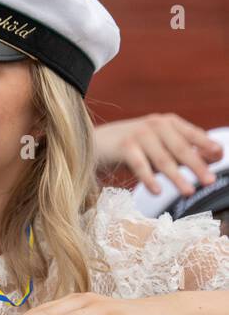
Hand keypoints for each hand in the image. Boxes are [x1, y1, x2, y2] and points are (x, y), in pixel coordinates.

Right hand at [93, 114, 223, 196]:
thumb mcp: (162, 146)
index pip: (193, 134)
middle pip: (181, 148)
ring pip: (163, 159)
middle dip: (197, 165)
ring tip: (188, 192)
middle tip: (209, 181)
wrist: (98, 142)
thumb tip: (216, 157)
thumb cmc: (135, 147)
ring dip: (177, 177)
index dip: (207, 145)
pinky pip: (140, 165)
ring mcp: (139, 134)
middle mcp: (155, 125)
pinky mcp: (124, 146)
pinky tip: (157, 191)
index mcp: (169, 123)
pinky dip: (149, 179)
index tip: (219, 156)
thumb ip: (185, 151)